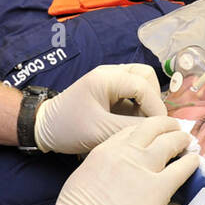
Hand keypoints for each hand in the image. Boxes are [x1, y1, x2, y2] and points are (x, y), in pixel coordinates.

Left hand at [35, 64, 166, 153]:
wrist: (43, 129)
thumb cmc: (67, 128)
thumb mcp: (100, 131)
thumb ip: (131, 128)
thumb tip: (160, 128)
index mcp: (106, 77)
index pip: (143, 85)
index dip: (156, 106)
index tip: (161, 127)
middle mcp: (110, 74)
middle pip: (145, 76)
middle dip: (153, 99)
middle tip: (153, 122)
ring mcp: (109, 82)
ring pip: (141, 83)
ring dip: (147, 102)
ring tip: (143, 124)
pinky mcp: (109, 93)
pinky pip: (133, 94)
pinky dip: (139, 107)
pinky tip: (134, 125)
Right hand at [49, 117, 198, 204]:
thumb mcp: (84, 175)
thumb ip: (103, 166)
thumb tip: (115, 170)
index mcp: (106, 149)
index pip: (131, 130)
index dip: (146, 131)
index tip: (153, 134)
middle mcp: (126, 152)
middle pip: (152, 128)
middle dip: (166, 125)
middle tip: (175, 129)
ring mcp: (143, 168)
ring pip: (170, 142)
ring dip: (181, 139)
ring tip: (188, 141)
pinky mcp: (159, 188)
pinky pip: (182, 169)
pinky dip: (191, 163)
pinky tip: (195, 162)